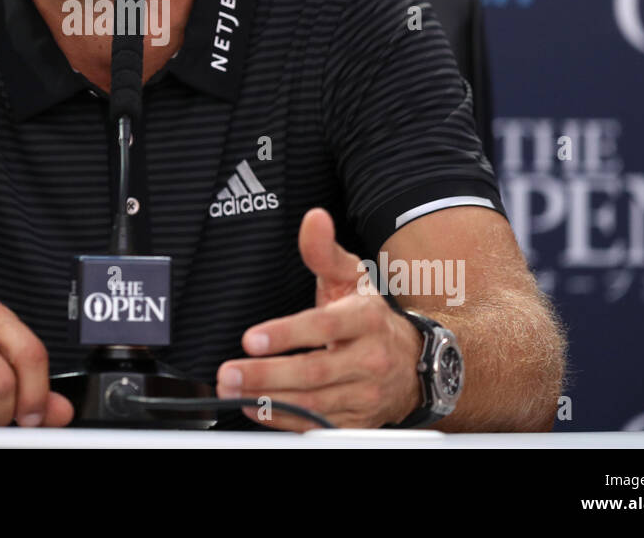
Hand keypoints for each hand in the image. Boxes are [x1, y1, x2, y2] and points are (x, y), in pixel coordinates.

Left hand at [215, 207, 423, 429]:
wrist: (415, 364)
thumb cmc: (371, 318)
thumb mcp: (352, 277)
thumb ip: (324, 250)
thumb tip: (313, 218)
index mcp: (366, 320)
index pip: (325, 327)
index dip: (288, 333)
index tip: (252, 339)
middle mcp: (369, 360)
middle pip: (315, 371)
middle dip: (267, 374)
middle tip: (229, 372)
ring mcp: (364, 394)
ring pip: (313, 403)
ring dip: (268, 400)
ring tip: (232, 390)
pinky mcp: (356, 421)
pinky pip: (317, 425)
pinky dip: (283, 420)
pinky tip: (254, 408)